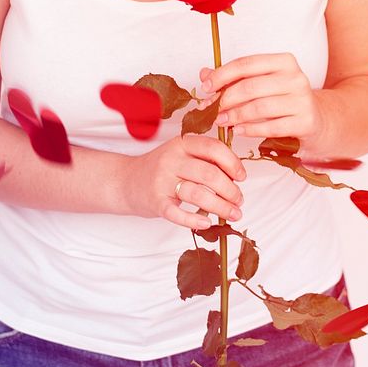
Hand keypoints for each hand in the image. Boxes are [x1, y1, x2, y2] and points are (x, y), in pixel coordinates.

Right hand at [124, 133, 246, 230]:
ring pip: (198, 194)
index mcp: (182, 143)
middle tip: (239, 200)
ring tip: (233, 214)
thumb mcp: (180, 154)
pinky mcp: (155, 202)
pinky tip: (207, 223)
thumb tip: (236, 174)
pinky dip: (195, 220)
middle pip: (209, 174)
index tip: (242, 176)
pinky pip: (178, 214)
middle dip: (231, 190)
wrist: (126, 181)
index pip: (213, 148)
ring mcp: (162, 181)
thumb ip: (203, 158)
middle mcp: (172, 159)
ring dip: (221, 207)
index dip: (232, 162)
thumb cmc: (161, 169)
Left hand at [201, 52, 324, 143]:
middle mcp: (296, 77)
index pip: (246, 64)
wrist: (317, 120)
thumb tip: (204, 74)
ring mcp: (302, 100)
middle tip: (210, 109)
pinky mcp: (305, 121)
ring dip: (235, 116)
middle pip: (250, 87)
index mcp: (284, 61)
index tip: (205, 87)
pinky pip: (271, 127)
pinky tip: (237, 130)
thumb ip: (234, 78)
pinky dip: (250, 129)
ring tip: (221, 121)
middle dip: (225, 99)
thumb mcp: (261, 84)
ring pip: (259, 107)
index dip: (222, 75)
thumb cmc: (284, 99)